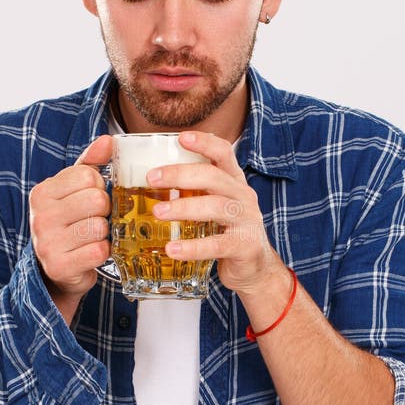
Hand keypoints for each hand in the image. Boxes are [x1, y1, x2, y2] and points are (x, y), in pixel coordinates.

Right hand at [29, 135, 112, 320]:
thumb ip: (91, 163)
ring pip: (100, 226)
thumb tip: (109, 140)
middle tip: (94, 220)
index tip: (90, 199)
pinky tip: (91, 254)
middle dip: (104, 211)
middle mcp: (40, 216)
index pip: (88, 176)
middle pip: (97, 200)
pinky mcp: (60, 266)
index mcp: (43, 192)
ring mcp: (48, 243)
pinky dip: (102, 253)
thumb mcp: (74, 190)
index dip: (98, 187)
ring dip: (104, 234)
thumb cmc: (68, 224)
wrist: (56, 270)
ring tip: (91, 238)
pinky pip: (99, 251)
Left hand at [148, 131, 281, 294]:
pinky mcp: (245, 246)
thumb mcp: (215, 205)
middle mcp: (243, 196)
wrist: (255, 267)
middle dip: (180, 174)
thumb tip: (149, 180)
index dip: (204, 142)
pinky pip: (217, 244)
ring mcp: (247, 221)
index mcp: (233, 182)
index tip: (180, 137)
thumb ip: (193, 191)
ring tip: (158, 212)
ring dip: (184, 207)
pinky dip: (193, 247)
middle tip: (152, 178)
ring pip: (215, 207)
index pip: (223, 153)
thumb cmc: (227, 231)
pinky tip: (173, 249)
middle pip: (213, 176)